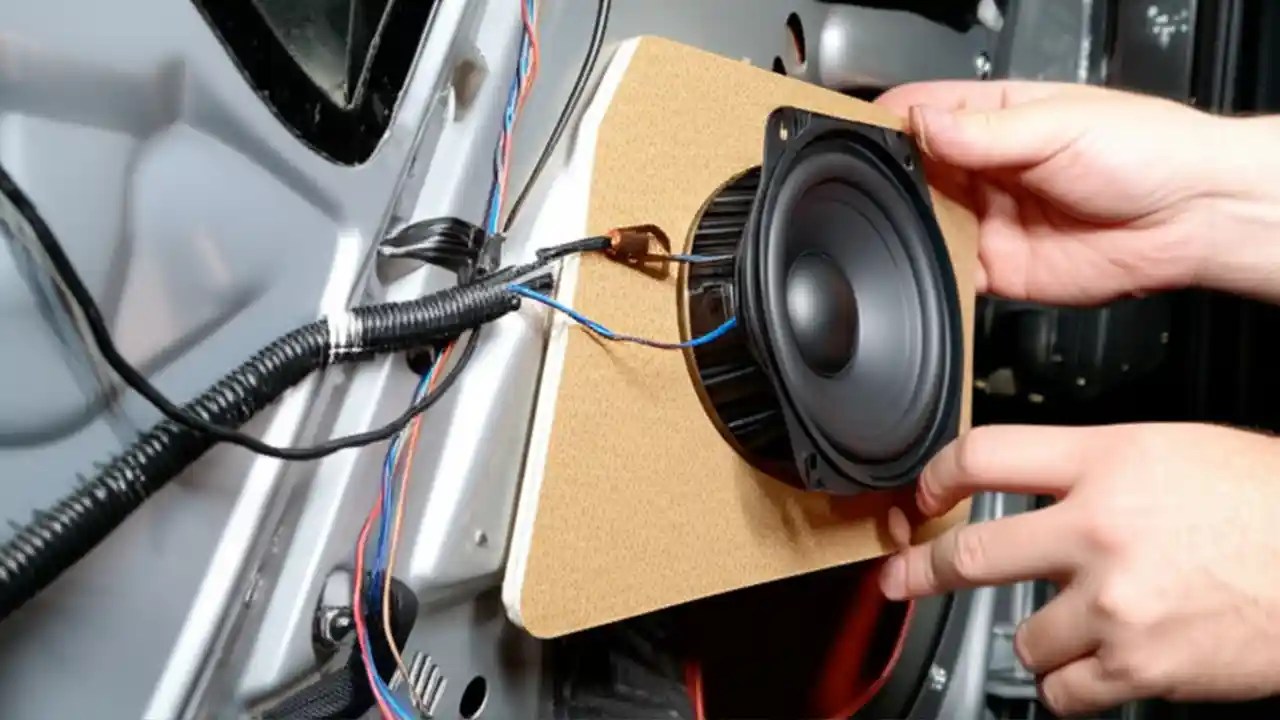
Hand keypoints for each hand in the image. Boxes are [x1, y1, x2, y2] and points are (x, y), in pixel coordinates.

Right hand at [876, 80, 1279, 304]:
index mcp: (994, 120)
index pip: (922, 114)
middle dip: (891, 179)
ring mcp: (988, 220)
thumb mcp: (1057, 125)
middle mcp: (985, 169)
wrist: (1194, 218)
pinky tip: (929, 260)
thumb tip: (919, 123)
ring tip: (903, 222)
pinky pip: (951, 271)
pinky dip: (933, 271)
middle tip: (875, 185)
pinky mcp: (999, 269)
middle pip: (913, 172)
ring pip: (924, 223)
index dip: (889, 122)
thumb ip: (981, 131)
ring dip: (908, 225)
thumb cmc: (1149, 152)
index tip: (858, 133)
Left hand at [880, 423, 1279, 715]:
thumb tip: (1031, 489)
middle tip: (902, 578)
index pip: (984, 455)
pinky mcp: (1138, 668)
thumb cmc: (1266, 503)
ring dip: (1043, 635)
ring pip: (1023, 635)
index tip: (922, 496)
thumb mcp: (1171, 451)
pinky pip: (1062, 691)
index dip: (936, 477)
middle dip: (923, 571)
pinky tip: (1103, 662)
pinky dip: (1074, 684)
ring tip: (1090, 620)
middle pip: (972, 554)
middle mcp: (1102, 528)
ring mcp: (1115, 603)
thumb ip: (1092, 468)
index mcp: (1109, 460)